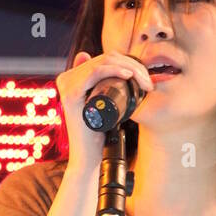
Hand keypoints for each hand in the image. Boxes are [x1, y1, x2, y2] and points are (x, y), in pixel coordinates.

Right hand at [56, 50, 152, 171]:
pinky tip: (128, 75)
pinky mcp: (71, 93)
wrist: (88, 157)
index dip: (127, 62)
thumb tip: (115, 76)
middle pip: (104, 58)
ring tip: (144, 81)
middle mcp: (66, 78)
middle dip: (132, 65)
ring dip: (130, 68)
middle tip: (148, 82)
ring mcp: (66, 84)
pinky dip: (114, 70)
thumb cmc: (97, 134)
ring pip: (103, 62)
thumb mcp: (102, 106)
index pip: (104, 59)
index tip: (145, 78)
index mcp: (72, 78)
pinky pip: (95, 72)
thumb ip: (102, 89)